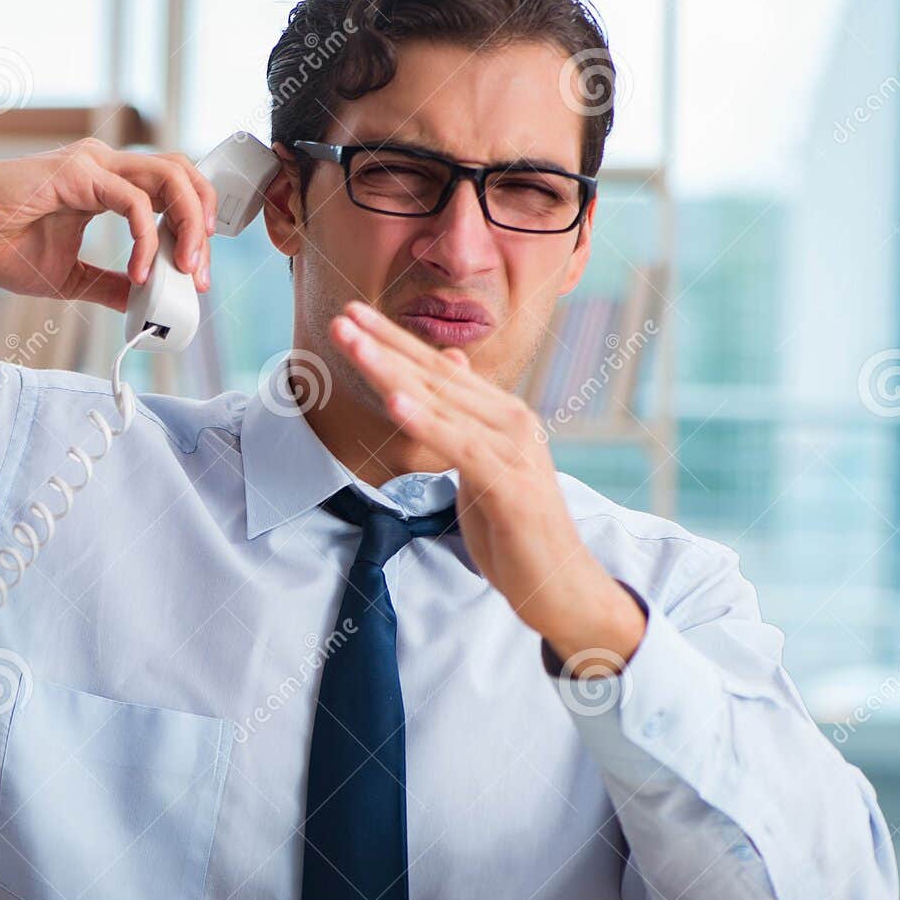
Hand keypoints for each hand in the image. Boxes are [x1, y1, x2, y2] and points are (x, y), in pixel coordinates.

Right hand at [0, 137, 215, 311]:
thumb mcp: (70, 277)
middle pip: (183, 178)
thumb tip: (144, 303)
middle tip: (200, 276)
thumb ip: (109, 285)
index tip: (196, 277)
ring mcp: (93, 163)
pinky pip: (133, 200)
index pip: (172, 192)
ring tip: (184, 269)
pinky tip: (139, 270)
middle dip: (203, 227)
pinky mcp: (78, 172)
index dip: (194, 230)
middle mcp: (105, 165)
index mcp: (106, 183)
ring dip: (188, 225)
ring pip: (170, 178)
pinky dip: (146, 237)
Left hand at [330, 299, 646, 670]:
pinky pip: (459, 447)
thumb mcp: (482, 462)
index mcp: (501, 413)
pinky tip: (396, 402)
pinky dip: (426, 423)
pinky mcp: (509, 483)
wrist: (558, 582)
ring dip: (392, 371)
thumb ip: (464, 416)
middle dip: (383, 346)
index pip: (438, 369)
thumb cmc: (514, 526)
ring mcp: (513, 448)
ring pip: (441, 403)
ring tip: (354, 346)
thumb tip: (450, 364)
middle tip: (341, 319)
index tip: (352, 316)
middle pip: (435, 376)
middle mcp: (510, 420)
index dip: (394, 341)